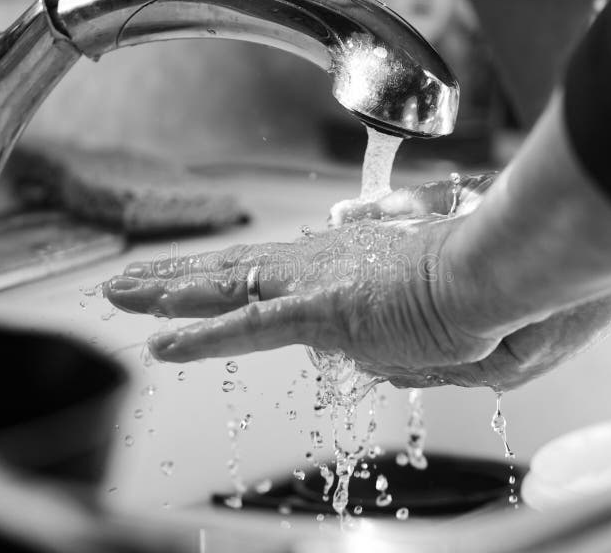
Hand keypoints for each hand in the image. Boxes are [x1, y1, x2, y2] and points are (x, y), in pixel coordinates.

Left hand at [104, 175, 501, 383]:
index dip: (218, 272)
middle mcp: (313, 265)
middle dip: (173, 276)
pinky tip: (162, 346)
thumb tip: (364, 349)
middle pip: (227, 270)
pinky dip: (202, 338)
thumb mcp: (411, 312)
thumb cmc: (463, 283)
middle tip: (128, 280)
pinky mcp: (321, 311)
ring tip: (121, 296)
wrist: (489, 275)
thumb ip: (379, 329)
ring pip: (223, 287)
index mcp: (333, 262)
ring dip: (168, 293)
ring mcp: (312, 285)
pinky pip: (248, 328)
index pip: (260, 269)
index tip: (189, 276)